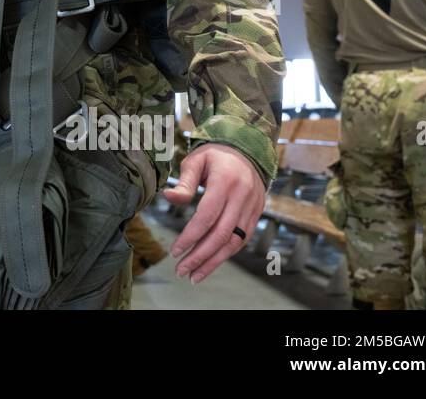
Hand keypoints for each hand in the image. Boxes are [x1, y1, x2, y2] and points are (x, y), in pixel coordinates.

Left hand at [162, 142, 266, 283]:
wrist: (247, 151)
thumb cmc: (215, 156)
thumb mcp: (196, 161)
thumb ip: (184, 182)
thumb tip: (168, 197)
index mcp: (225, 182)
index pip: (207, 216)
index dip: (191, 236)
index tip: (175, 250)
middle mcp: (242, 197)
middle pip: (221, 234)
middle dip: (200, 256)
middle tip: (182, 270)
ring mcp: (252, 207)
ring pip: (235, 242)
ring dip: (214, 261)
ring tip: (194, 275)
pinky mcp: (256, 215)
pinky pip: (242, 239)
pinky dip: (226, 254)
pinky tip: (210, 263)